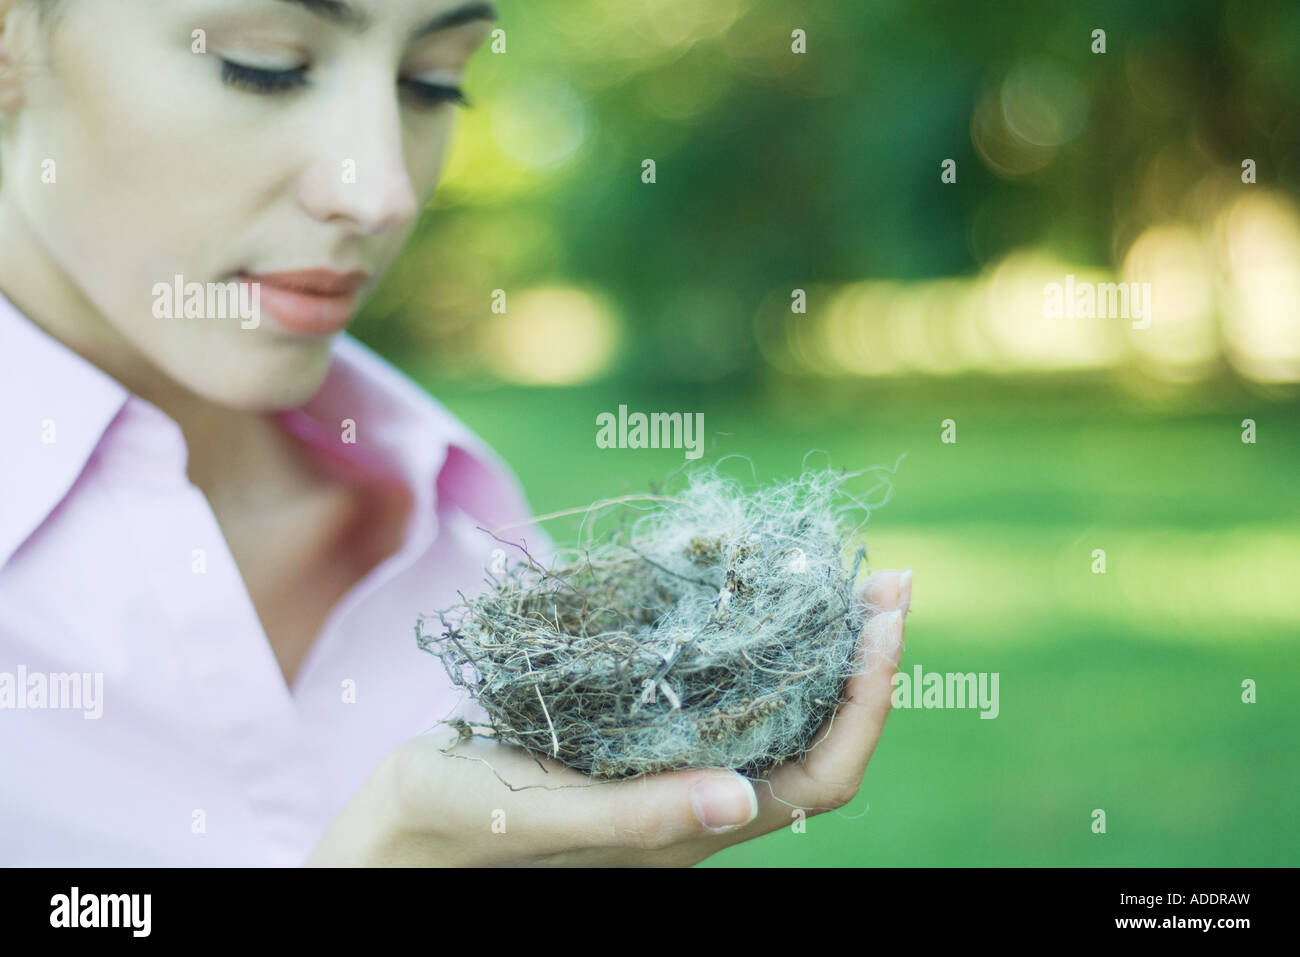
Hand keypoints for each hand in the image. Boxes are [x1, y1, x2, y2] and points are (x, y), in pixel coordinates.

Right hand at [304, 568, 910, 865]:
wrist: (391, 832)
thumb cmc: (455, 832)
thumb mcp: (541, 816)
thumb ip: (640, 815)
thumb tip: (744, 799)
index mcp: (693, 827)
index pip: (825, 775)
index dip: (870, 701)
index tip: (888, 615)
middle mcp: (695, 792)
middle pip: (812, 728)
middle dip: (853, 652)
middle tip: (877, 576)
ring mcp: (662, 759)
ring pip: (762, 699)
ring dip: (800, 635)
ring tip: (812, 566)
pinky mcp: (626, 729)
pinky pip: (702, 678)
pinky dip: (729, 627)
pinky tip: (721, 580)